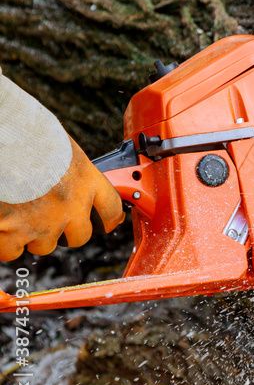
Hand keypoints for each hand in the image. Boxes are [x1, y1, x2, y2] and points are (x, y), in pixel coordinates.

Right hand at [0, 139, 124, 260]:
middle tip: (48, 216)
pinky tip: (2, 221)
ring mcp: (41, 223)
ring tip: (18, 210)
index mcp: (86, 180)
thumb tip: (70, 179)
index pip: (111, 210)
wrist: (0, 137)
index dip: (106, 219)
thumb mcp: (60, 148)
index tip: (103, 222)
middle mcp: (69, 206)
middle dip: (66, 230)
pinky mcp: (11, 233)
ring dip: (33, 234)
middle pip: (80, 236)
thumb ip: (70, 171)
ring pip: (44, 245)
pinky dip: (5, 241)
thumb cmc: (25, 134)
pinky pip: (12, 251)